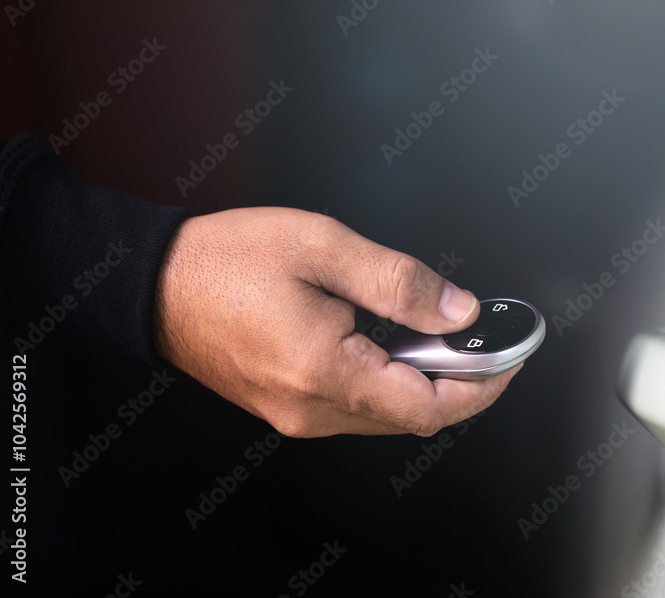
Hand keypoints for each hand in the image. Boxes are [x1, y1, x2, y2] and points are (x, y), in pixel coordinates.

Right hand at [152, 207, 521, 437]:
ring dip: (423, 381)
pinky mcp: (287, 407)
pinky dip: (389, 380)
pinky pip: (357, 406)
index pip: (429, 406)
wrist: (154, 284)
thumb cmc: (226, 260)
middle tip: (482, 340)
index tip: (510, 359)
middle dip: (459, 381)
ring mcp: (297, 414)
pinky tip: (390, 342)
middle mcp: (311, 408)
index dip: (481, 386)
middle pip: (413, 416)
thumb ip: (400, 282)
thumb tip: (459, 312)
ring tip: (435, 333)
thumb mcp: (323, 248)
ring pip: (386, 413)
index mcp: (324, 371)